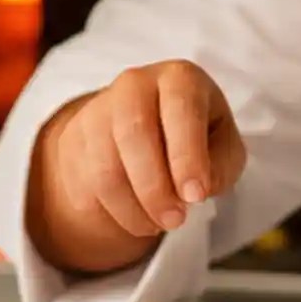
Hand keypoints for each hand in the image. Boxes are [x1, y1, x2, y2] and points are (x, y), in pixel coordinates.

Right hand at [48, 59, 246, 237]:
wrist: (147, 128)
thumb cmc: (195, 136)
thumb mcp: (224, 146)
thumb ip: (222, 165)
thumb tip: (198, 189)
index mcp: (179, 78)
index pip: (180, 109)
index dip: (187, 155)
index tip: (196, 196)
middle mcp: (135, 85)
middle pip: (134, 133)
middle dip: (156, 188)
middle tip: (175, 220)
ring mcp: (99, 110)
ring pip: (106, 166)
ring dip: (135, 207)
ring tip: (160, 223)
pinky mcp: (76, 139)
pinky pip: (89, 185)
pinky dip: (117, 212)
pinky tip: (139, 217)